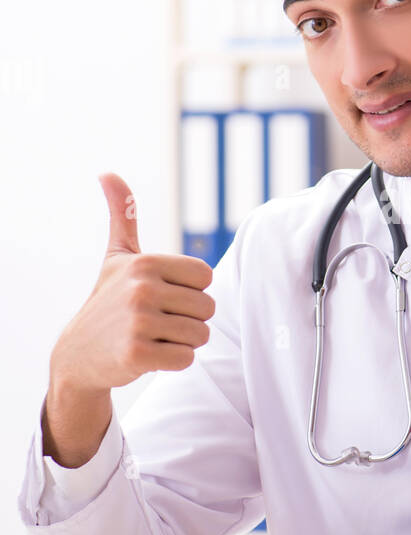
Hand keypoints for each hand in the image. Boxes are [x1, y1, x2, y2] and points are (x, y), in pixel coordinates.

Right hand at [49, 173, 215, 395]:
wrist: (79, 353)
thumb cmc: (109, 301)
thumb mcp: (117, 257)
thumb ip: (123, 215)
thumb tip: (107, 173)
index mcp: (146, 262)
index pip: (206, 278)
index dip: (191, 291)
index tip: (164, 296)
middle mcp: (142, 288)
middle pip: (208, 308)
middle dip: (190, 320)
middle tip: (158, 322)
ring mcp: (138, 322)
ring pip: (200, 335)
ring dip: (183, 342)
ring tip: (154, 337)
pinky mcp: (137, 354)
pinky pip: (186, 359)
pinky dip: (174, 361)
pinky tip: (149, 355)